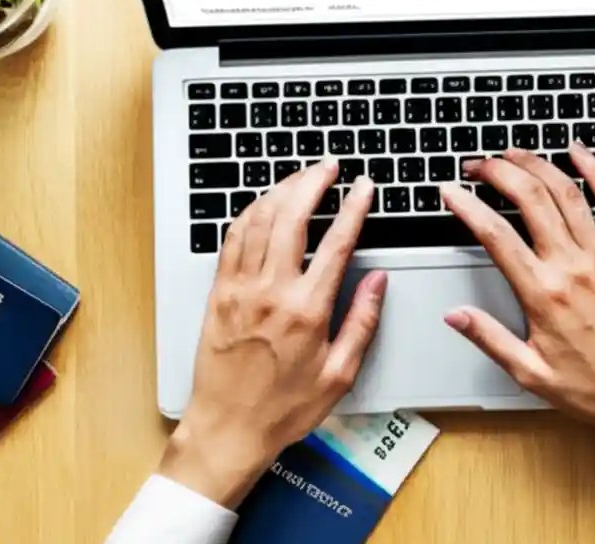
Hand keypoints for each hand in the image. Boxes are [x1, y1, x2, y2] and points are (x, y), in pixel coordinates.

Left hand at [158, 160, 386, 507]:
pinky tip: (261, 205)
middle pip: (292, 216)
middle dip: (313, 181)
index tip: (363, 187)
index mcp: (306, 311)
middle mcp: (271, 292)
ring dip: (280, 190)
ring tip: (299, 177)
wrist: (228, 429)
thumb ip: (362, 321)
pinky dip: (249, 213)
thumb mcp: (340, 374)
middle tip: (328, 166)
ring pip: (258, 220)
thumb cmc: (283, 409)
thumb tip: (377, 281)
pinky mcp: (218, 293)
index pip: (336, 242)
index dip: (353, 207)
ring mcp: (239, 289)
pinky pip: (231, 239)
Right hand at [441, 144, 594, 496]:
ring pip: (567, 192)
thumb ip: (488, 338)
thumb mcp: (528, 372)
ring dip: (537, 164)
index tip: (451, 193)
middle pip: (530, 199)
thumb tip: (454, 315)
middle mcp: (572, 267)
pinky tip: (579, 154)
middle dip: (498, 172)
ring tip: (514, 154)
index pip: (495, 235)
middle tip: (478, 166)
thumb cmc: (592, 388)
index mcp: (542, 295)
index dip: (467, 206)